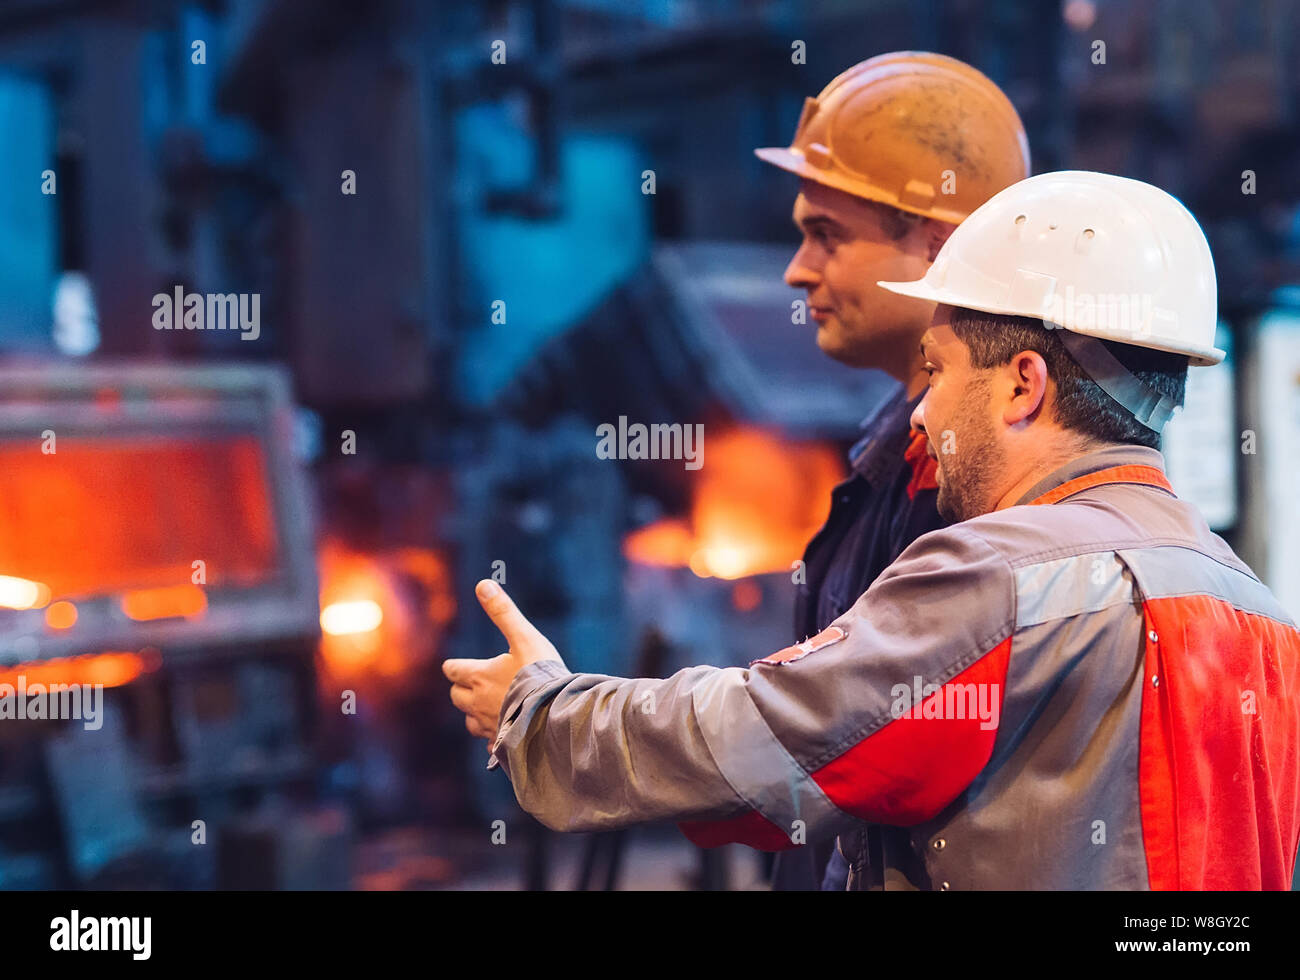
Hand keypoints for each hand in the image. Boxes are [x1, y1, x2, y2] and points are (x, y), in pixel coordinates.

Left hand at [442, 580, 564, 745]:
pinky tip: (501, 737)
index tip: (457, 665)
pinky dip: (492, 739)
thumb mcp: (524, 637)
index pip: (453, 670)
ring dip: (474, 714)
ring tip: (489, 707)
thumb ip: (504, 612)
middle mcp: (477, 703)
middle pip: (456, 696)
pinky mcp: (502, 743)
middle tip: (474, 684)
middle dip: (462, 689)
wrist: (556, 713)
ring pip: (469, 722)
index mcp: (479, 677)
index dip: (455, 666)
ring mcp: (489, 725)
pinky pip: (489, 745)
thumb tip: (483, 584)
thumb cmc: (540, 674)